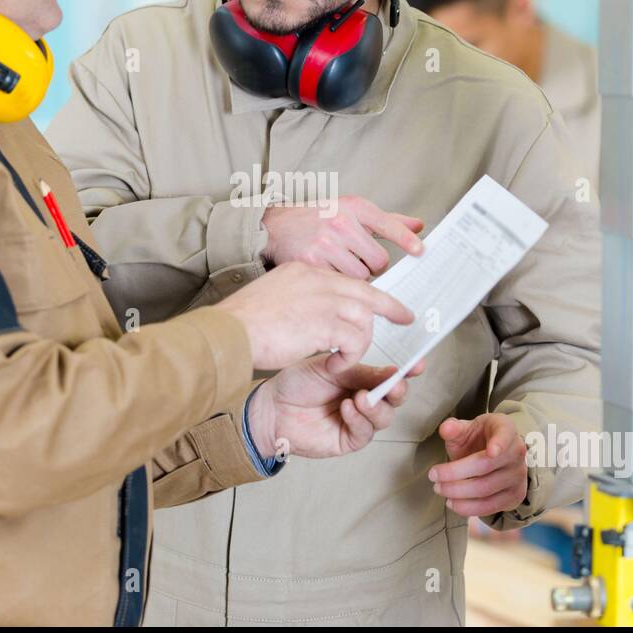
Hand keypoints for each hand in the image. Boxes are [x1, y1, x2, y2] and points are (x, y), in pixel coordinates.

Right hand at [214, 261, 412, 370]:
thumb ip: (298, 299)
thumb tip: (314, 315)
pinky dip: (351, 355)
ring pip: (363, 316)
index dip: (367, 293)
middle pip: (365, 290)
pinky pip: (354, 339)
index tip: (384, 303)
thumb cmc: (241, 324)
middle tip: (405, 318)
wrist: (228, 333)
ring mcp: (321, 298)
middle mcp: (315, 278)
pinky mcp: (324, 323)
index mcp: (302, 270)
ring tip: (348, 356)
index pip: (345, 278)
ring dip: (361, 340)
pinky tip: (335, 363)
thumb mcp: (272, 298)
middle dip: (389, 307)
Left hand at [248, 354, 425, 459]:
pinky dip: (359, 419)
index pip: (390, 376)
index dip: (407, 371)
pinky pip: (364, 433)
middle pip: (394, 400)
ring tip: (360, 397)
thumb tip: (391, 371)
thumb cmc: (296, 383)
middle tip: (394, 384)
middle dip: (397, 391)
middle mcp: (363, 400)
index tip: (418, 364)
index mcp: (361, 379)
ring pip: (383, 418)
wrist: (271, 405)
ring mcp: (357, 421)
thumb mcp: (331, 368)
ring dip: (376, 407)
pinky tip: (348, 408)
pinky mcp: (347, 440)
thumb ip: (362, 372)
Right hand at [262, 195, 423, 278]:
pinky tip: (330, 272)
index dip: (406, 240)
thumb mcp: (351, 210)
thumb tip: (418, 226)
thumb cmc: (317, 218)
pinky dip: (339, 282)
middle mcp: (341, 223)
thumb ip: (386, 221)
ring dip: (357, 277)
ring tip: (342, 265)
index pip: (388, 224)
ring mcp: (326, 243)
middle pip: (378, 259)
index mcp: (354, 207)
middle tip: (361, 261)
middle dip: (374, 266)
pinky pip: (340, 283)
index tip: (419, 251)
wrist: (276, 226)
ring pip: (361, 275)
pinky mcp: (312, 262)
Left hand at [428, 413, 527, 516]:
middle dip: (454, 473)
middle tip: (433, 476)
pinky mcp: (514, 496)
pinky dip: (468, 508)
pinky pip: (490, 506)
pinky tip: (452, 503)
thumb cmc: (478, 439)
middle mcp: (516, 452)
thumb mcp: (466, 429)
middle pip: (485, 466)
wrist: (495, 456)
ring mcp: (518, 476)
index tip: (491, 451)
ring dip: (457, 492)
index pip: (506, 434)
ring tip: (439, 488)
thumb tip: (445, 429)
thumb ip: (455, 428)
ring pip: (485, 489)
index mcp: (505, 428)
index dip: (499, 443)